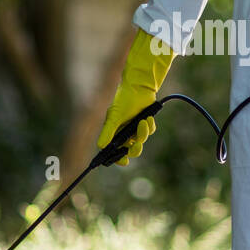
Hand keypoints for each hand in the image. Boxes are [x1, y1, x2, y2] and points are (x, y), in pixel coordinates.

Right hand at [96, 28, 175, 166]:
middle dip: (135, 149)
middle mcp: (124, 132)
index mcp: (114, 131)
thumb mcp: (114, 116)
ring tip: (143, 121)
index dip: (118, 158)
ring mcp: (135, 128)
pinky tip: (147, 117)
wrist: (139, 88)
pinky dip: (149, 126)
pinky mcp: (145, 123)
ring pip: (141, 140)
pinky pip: (149, 131)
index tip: (124, 161)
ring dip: (143, 133)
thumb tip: (101, 146)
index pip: (115, 150)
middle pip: (130, 150)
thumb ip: (108, 132)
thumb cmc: (123, 100)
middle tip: (137, 145)